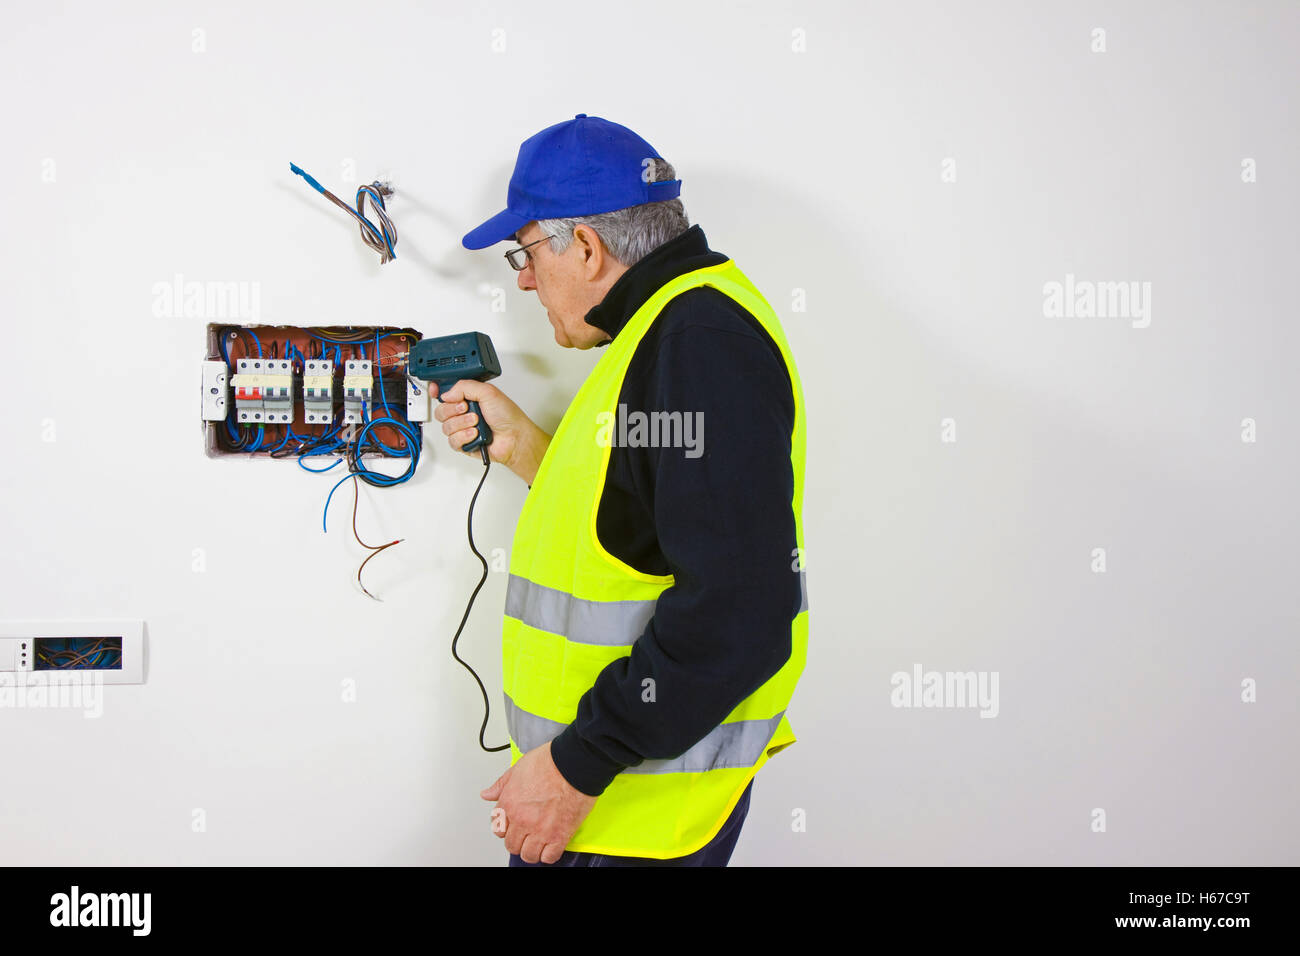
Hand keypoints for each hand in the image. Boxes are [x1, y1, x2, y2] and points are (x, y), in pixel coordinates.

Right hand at [432, 379, 549, 484]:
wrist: (515, 438)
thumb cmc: (508, 416)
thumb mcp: (488, 392)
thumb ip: (464, 387)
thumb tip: (447, 393)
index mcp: (468, 397)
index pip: (445, 393)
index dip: (437, 392)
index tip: (435, 391)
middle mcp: (464, 412)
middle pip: (441, 410)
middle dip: (452, 409)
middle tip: (466, 408)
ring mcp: (463, 428)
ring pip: (446, 426)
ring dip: (461, 423)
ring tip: (476, 422)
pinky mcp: (463, 443)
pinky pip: (452, 441)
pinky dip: (464, 436)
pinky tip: (475, 434)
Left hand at [481, 741, 597, 863]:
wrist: (574, 763)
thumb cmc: (550, 761)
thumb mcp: (518, 767)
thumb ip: (501, 784)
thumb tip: (487, 794)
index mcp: (509, 804)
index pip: (498, 828)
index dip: (506, 827)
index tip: (514, 826)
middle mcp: (522, 820)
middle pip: (512, 845)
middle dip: (518, 840)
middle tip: (528, 834)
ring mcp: (540, 830)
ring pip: (528, 855)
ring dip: (533, 850)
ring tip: (540, 842)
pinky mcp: (559, 836)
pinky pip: (549, 857)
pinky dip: (549, 854)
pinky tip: (552, 845)